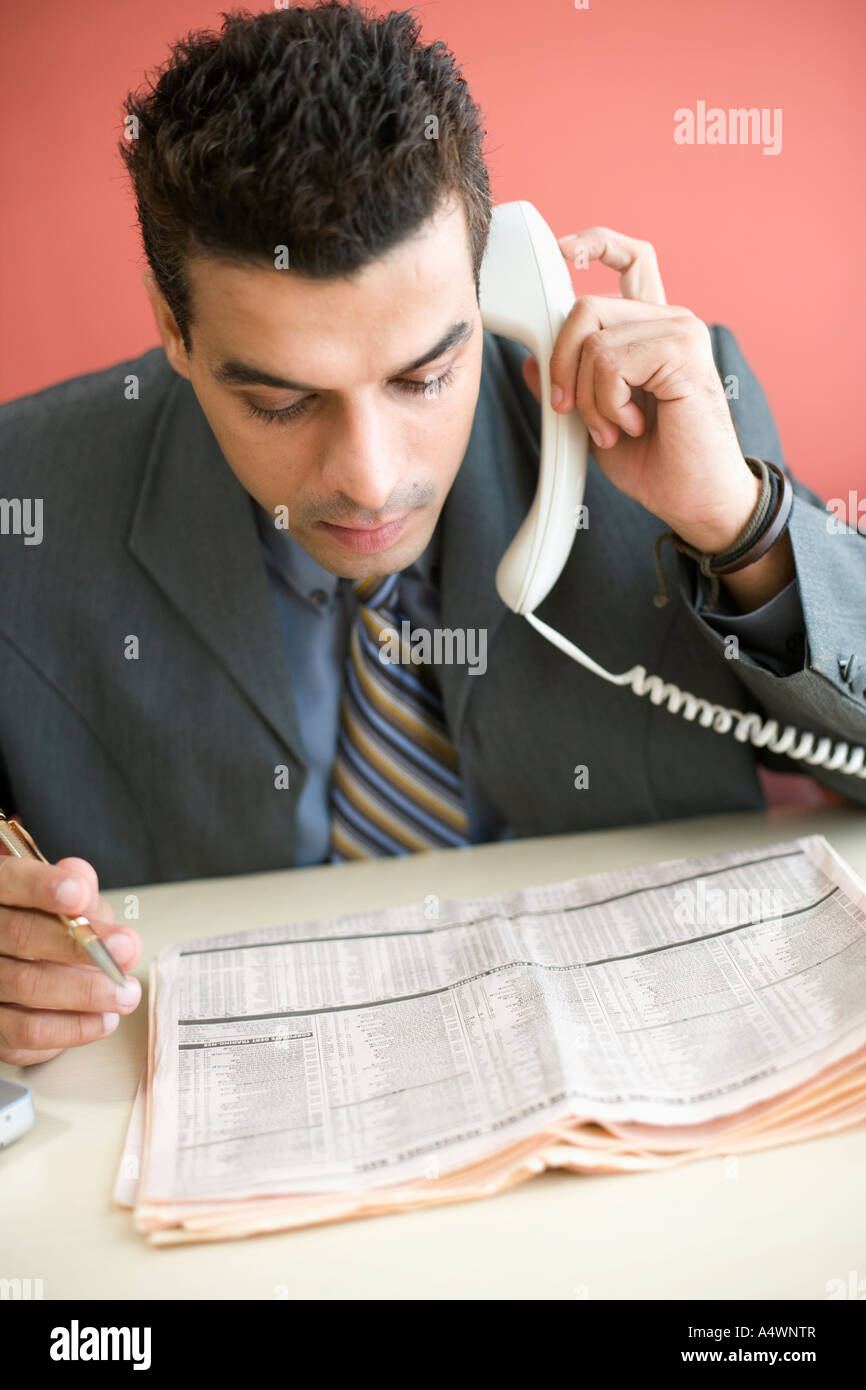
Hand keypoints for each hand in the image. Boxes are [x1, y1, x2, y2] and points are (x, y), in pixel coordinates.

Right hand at [0, 851, 141, 1066]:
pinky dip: (73, 1027)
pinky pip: (28, 1030)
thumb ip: (80, 892)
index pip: (12, 881)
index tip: (79, 894)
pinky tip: (104, 1019)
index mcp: (0, 892)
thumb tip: (87, 893)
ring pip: (27, 985)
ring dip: (86, 992)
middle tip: (125, 950)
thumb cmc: (54, 924)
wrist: (33, 965)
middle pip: (22, 935)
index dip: (43, 887)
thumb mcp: (70, 898)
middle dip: (80, 945)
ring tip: (125, 992)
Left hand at [520, 226, 762, 556]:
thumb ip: (572, 385)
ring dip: (588, 397)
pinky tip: (631, 426)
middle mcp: (670, 322)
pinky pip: (610, 361)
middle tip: (570, 408)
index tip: (564, 248)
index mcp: (654, 331)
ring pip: (593, 340)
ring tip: (612, 429)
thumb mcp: (596, 421)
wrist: (697, 500)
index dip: (596, 243)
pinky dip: (606, 403)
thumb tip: (532, 362)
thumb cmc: (660, 465)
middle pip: (586, 306)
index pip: (632, 261)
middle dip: (561, 362)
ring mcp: (681, 332)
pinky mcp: (683, 351)